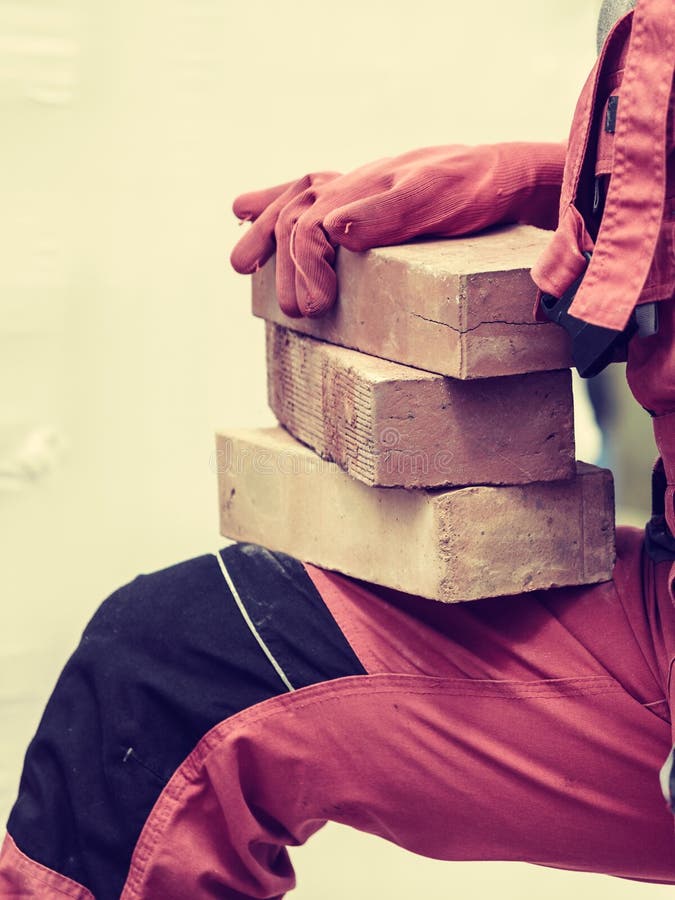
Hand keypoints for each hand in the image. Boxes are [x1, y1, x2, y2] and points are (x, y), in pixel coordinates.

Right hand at [230, 142, 565, 316]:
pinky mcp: (359, 202)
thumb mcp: (433, 199)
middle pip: (291, 222)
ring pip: (289, 208)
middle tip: (299, 312)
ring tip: (241, 265)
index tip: (318, 304)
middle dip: (285, 269)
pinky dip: (271, 205)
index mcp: (355, 188)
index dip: (305, 269)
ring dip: (263, 237)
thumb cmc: (469, 188)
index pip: (307, 228)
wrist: (500, 175)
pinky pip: (306, 200)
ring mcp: (349, 192)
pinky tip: (247, 211)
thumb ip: (387, 212)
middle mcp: (345, 187)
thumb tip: (336, 231)